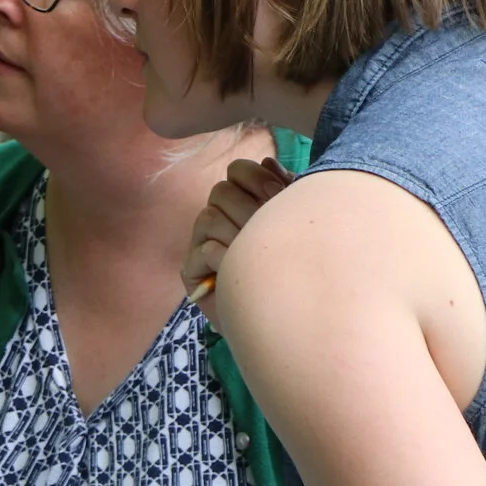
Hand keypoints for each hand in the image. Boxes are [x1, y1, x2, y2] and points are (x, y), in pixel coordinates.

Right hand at [185, 156, 292, 323]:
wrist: (284, 324)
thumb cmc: (292, 273)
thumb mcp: (294, 225)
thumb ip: (284, 193)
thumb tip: (270, 162)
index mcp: (241, 204)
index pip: (237, 170)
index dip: (256, 177)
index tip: (279, 195)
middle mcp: (217, 220)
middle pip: (221, 190)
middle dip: (249, 208)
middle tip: (269, 230)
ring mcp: (200, 245)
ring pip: (209, 216)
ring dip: (238, 235)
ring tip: (255, 257)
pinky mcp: (191, 273)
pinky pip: (205, 250)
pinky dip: (227, 259)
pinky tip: (240, 272)